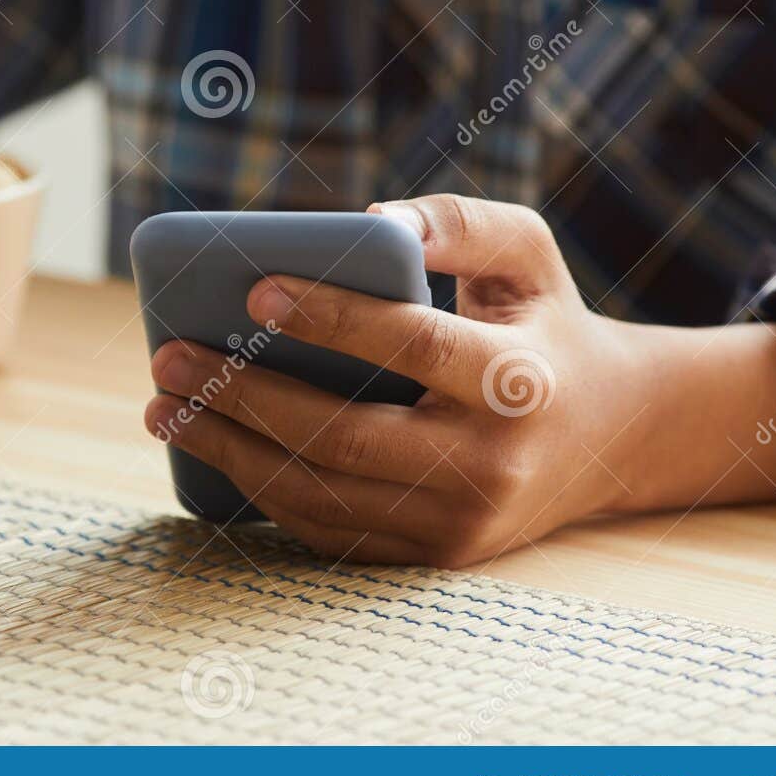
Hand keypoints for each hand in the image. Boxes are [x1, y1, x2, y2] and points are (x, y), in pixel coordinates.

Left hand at [144, 195, 775, 565]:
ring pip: (323, 496)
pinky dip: (259, 491)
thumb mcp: (528, 255)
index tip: (255, 292)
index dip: (334, 319)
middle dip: (243, 397)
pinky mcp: (434, 557)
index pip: (415, 347)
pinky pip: (328, 531)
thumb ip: (459, 222)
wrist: (612, 437)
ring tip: (163, 408)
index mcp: (521, 381)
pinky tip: (211, 447)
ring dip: (230, 452)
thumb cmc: (545, 325)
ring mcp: (460, 524)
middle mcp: (491, 464)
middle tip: (169, 357)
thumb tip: (370, 218)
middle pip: (345, 438)